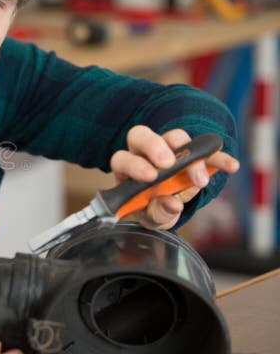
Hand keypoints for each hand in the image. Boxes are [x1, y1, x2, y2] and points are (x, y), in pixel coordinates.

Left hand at [110, 126, 239, 229]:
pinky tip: (231, 166)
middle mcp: (143, 153)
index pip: (123, 159)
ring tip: (200, 176)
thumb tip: (171, 204)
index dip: (135, 165)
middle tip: (170, 163)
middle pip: (141, 136)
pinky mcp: (192, 151)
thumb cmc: (152, 208)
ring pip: (174, 137)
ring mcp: (167, 148)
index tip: (151, 177)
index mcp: (127, 169)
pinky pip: (206, 149)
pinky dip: (218, 157)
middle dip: (154, 146)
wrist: (167, 204)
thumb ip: (157, 213)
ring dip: (189, 152)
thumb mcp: (153, 217)